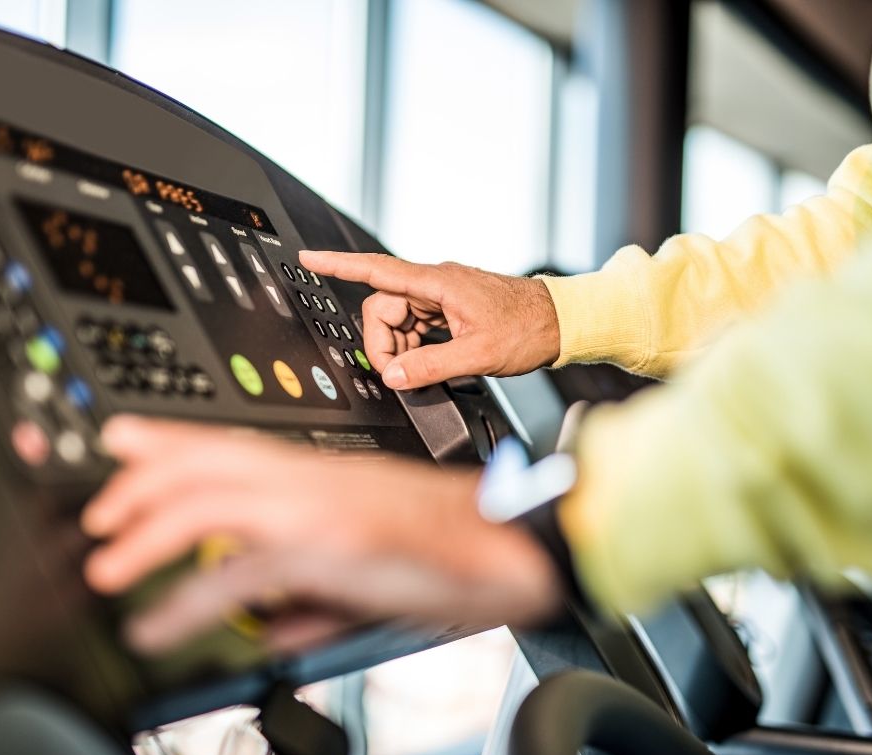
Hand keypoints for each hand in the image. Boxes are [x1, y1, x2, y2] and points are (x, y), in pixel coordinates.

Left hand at [82, 416, 561, 654]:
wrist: (499, 539)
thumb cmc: (439, 541)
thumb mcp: (360, 554)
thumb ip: (305, 589)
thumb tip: (265, 625)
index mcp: (313, 467)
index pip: (224, 438)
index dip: (164, 439)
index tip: (119, 441)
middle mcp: (305, 474)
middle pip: (200, 461)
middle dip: (137, 486)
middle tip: (99, 516)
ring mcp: (313, 505)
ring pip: (204, 503)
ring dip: (145, 537)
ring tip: (109, 570)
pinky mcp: (325, 547)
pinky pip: (236, 574)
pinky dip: (186, 605)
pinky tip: (159, 627)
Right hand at [300, 251, 559, 389]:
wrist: (561, 322)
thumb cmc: (529, 328)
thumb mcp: (478, 354)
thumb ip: (430, 367)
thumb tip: (394, 376)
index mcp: (437, 283)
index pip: (377, 271)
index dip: (339, 265)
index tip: (310, 259)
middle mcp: (435, 284)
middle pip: (383, 308)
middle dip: (381, 342)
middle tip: (397, 374)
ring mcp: (442, 297)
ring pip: (398, 320)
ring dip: (399, 348)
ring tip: (419, 371)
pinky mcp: (449, 309)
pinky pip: (416, 326)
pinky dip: (414, 347)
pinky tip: (428, 363)